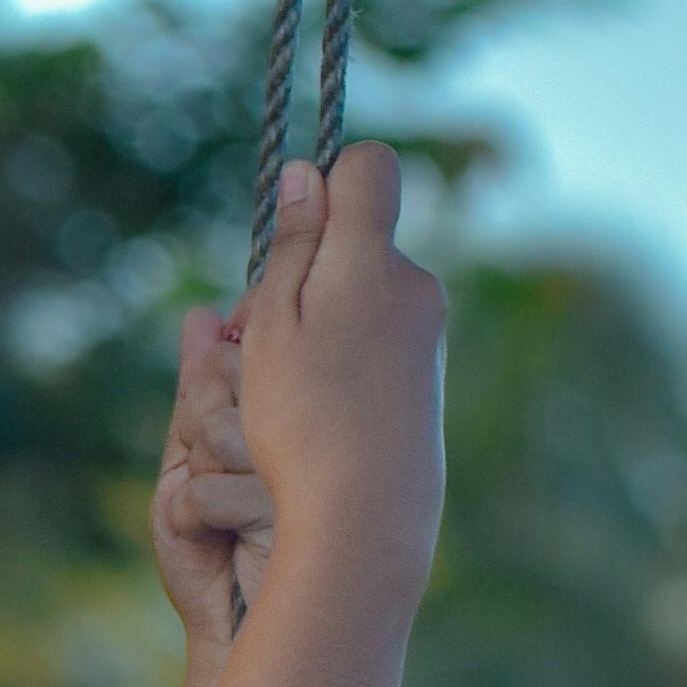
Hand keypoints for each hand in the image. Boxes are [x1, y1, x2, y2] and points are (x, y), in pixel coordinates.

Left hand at [151, 298, 275, 660]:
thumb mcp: (191, 462)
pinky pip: (213, 484)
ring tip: (217, 526)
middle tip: (212, 490)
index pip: (233, 356)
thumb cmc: (212, 556)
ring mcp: (307, 464)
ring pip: (215, 431)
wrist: (234, 636)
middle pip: (223, 381)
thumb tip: (200, 315)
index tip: (208, 447)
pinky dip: (192, 518)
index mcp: (289, 414)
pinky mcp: (298, 504)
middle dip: (197, 439)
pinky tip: (219, 544)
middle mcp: (307, 430)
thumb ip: (197, 391)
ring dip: (194, 485)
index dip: (207, 396)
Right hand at [230, 150, 443, 616]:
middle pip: (355, 239)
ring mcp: (428, 335)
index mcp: (376, 259)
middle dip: (303, 269)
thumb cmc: (306, 419)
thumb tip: (308, 173)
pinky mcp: (426, 379)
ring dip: (315, 321)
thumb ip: (295, 242)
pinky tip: (319, 411)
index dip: (324, 185)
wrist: (368, 519)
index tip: (291, 237)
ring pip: (359, 294)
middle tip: (258, 338)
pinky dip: (340, 359)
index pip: (369, 167)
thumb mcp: (276, 321)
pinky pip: (374, 340)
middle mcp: (416, 286)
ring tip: (284, 385)